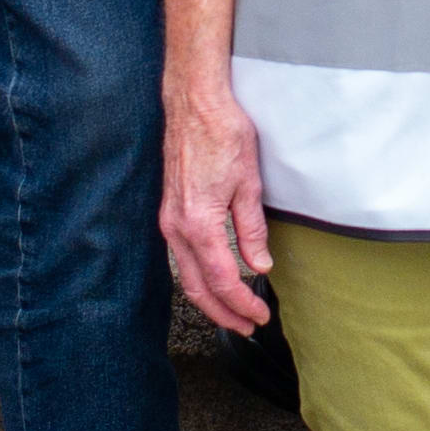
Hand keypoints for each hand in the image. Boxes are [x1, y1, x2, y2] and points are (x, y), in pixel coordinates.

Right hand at [161, 88, 278, 333]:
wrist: (194, 103)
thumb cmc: (222, 134)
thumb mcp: (248, 183)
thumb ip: (252, 229)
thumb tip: (260, 265)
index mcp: (199, 223)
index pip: (222, 279)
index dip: (242, 304)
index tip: (260, 316)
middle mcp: (177, 227)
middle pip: (197, 287)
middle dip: (223, 313)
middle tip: (248, 327)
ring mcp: (169, 220)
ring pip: (186, 274)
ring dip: (209, 299)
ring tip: (233, 313)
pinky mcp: (169, 211)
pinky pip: (181, 257)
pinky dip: (198, 277)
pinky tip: (213, 280)